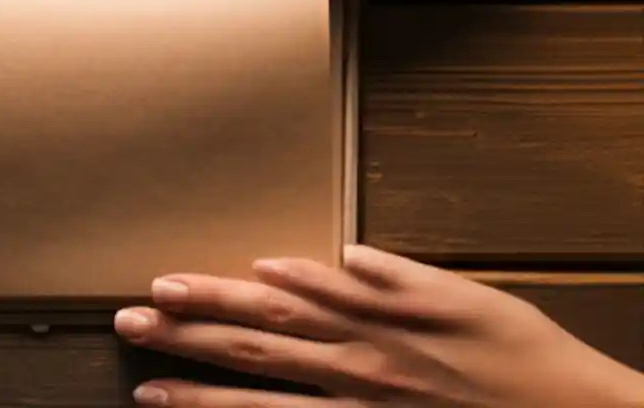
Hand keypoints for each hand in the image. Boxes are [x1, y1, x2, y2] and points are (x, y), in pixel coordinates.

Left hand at [114, 245, 643, 406]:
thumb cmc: (518, 350)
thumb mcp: (465, 295)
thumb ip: (398, 276)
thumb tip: (342, 254)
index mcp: (375, 322)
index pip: (276, 305)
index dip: (216, 295)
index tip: (163, 284)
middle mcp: (358, 368)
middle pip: (255, 348)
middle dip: (187, 336)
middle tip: (127, 323)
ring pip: (266, 403)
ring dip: (201, 396)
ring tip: (144, 390)